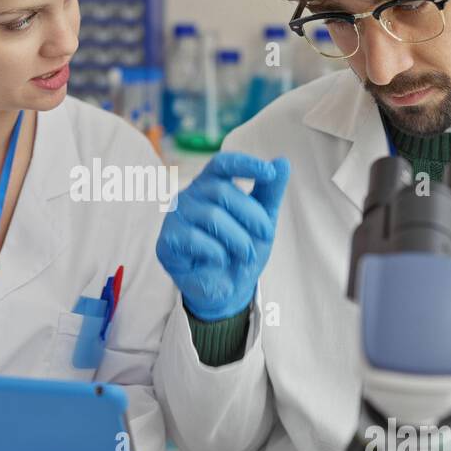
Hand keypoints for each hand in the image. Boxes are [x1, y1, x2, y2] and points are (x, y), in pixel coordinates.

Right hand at [156, 152, 290, 320]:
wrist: (227, 288)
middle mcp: (190, 195)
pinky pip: (196, 240)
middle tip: (266, 235)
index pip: (222, 164)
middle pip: (222, 191)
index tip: (269, 173)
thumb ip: (270, 192)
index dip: (244, 164)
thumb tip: (283, 162)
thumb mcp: (262, 221)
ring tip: (247, 255)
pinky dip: (217, 254)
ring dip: (238, 239)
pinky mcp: (167, 240)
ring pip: (212, 216)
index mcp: (210, 185)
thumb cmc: (241, 249)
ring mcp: (175, 217)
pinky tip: (221, 261)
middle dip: (251, 216)